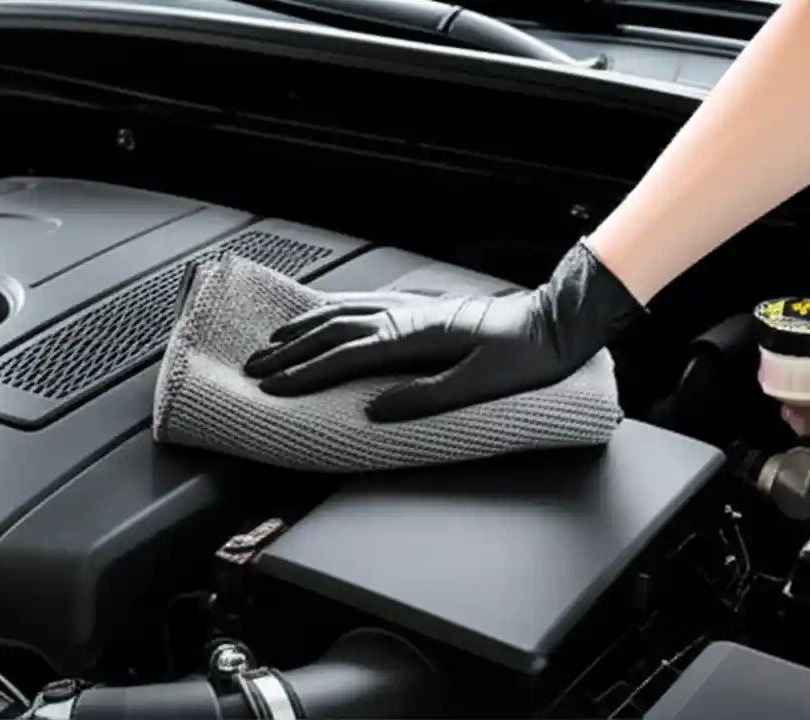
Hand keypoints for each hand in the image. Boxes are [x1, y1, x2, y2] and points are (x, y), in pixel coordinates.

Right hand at [244, 242, 642, 421]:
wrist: (555, 324)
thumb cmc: (525, 357)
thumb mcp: (480, 385)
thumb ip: (425, 398)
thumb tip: (376, 410)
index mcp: (414, 336)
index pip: (344, 355)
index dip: (304, 373)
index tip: (272, 387)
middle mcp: (405, 316)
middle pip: (333, 330)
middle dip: (290, 351)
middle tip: (255, 367)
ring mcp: (411, 307)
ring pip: (343, 311)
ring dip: (305, 326)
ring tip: (273, 340)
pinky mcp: (421, 307)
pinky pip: (364, 303)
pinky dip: (333, 308)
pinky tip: (324, 314)